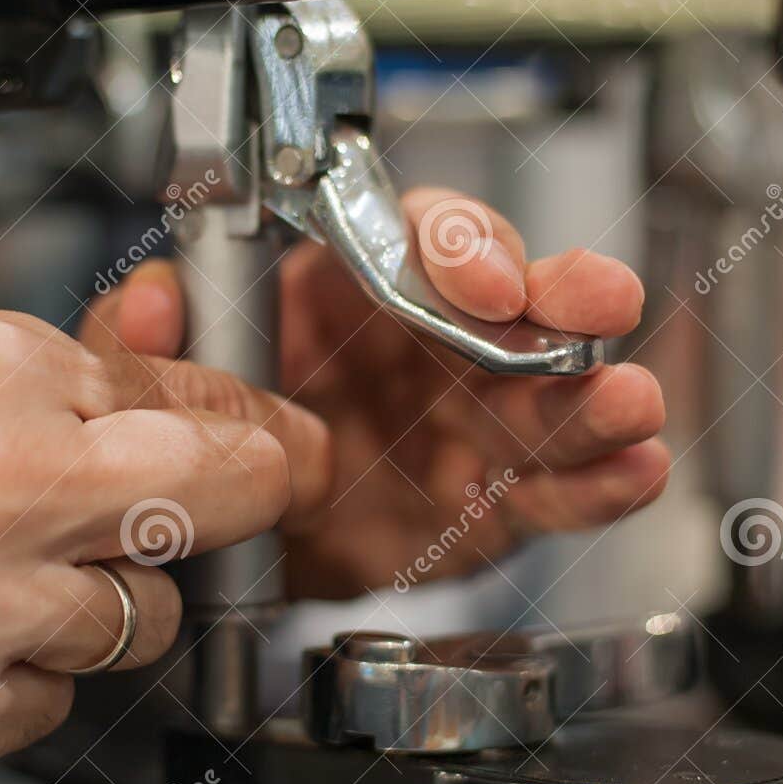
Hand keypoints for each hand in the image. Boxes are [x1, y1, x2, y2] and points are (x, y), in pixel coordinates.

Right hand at [0, 311, 328, 778]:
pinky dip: (24, 674)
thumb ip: (91, 367)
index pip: (215, 430)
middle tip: (128, 513)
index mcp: (5, 389)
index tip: (293, 459)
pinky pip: (55, 705)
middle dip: (192, 523)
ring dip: (99, 605)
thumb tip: (187, 342)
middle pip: (201, 535)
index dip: (272, 449)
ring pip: (138, 632)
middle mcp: (4, 502)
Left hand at [86, 188, 667, 598]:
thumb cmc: (233, 435)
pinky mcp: (494, 500)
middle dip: (559, 296)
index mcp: (348, 289)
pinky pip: (552, 491)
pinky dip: (597, 484)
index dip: (456, 247)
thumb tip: (151, 302)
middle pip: (509, 301)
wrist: (252, 545)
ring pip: (545, 397)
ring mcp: (467, 420)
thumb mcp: (173, 385)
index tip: (479, 281)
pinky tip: (631, 470)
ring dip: (594, 396)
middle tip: (593, 303)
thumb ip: (152, 344)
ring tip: (630, 405)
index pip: (411, 239)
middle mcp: (424, 343)